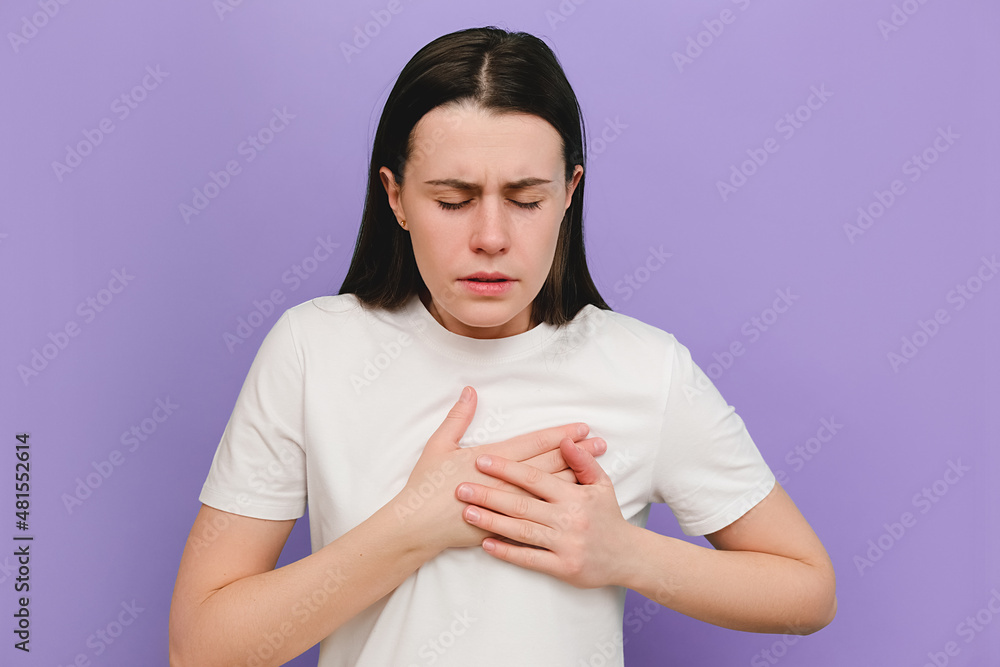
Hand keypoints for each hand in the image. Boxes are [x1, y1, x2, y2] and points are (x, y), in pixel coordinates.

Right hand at [390, 386, 605, 554]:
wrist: (416, 527)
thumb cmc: (425, 485)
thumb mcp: (438, 445)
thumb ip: (457, 417)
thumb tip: (469, 390)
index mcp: (490, 460)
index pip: (533, 444)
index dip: (559, 436)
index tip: (581, 429)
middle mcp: (505, 482)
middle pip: (548, 465)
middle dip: (577, 454)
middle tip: (601, 444)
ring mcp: (506, 506)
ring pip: (548, 490)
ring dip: (574, 476)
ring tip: (596, 468)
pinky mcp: (505, 526)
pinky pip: (538, 516)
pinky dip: (558, 507)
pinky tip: (576, 501)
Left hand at [456, 436, 633, 588]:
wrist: (627, 556)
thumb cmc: (608, 516)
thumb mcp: (601, 484)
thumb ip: (582, 462)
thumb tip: (565, 440)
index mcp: (574, 496)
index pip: (534, 478)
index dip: (507, 468)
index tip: (481, 460)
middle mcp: (568, 519)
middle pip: (521, 504)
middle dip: (489, 494)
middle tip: (460, 487)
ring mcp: (564, 545)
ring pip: (521, 531)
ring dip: (491, 521)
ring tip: (467, 512)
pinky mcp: (562, 567)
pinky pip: (529, 559)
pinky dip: (507, 552)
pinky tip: (485, 544)